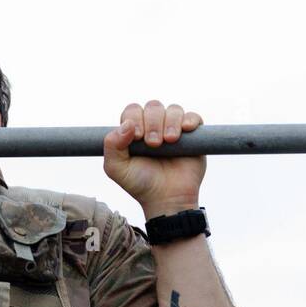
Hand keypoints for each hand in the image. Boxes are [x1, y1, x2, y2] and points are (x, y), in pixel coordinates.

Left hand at [103, 100, 205, 218]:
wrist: (166, 199)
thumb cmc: (140, 184)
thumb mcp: (116, 168)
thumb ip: (112, 145)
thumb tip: (127, 124)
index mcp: (134, 131)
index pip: (133, 111)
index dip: (135, 118)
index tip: (137, 137)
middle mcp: (154, 127)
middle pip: (153, 107)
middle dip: (153, 122)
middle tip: (154, 144)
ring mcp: (174, 130)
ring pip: (173, 109)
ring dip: (170, 122)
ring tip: (169, 141)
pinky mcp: (193, 136)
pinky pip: (193, 117)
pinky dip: (189, 120)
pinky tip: (185, 131)